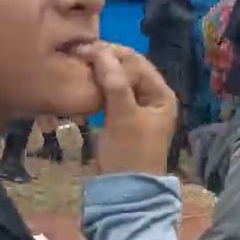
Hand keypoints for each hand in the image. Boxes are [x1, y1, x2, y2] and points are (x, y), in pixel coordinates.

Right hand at [77, 43, 175, 174]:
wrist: (126, 193)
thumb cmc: (130, 153)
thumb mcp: (123, 116)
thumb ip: (114, 82)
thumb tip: (100, 50)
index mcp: (162, 95)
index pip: (137, 62)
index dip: (112, 53)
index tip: (84, 47)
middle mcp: (153, 98)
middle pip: (129, 69)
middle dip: (106, 60)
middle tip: (78, 52)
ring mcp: (139, 109)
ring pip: (119, 81)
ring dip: (101, 72)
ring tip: (79, 63)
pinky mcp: (124, 119)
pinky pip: (112, 95)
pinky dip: (100, 87)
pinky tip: (85, 83)